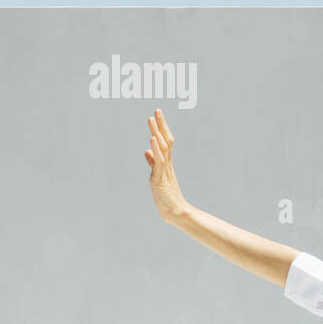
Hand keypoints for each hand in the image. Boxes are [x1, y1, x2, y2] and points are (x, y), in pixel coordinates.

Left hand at [144, 109, 189, 223]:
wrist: (176, 213)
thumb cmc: (167, 197)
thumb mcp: (156, 177)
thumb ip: (152, 163)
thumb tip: (146, 151)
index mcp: (166, 164)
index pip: (165, 142)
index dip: (161, 128)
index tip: (157, 115)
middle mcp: (167, 165)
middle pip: (165, 141)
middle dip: (160, 125)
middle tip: (157, 110)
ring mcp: (164, 171)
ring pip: (161, 148)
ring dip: (156, 132)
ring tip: (151, 119)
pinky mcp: (160, 179)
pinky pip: (158, 162)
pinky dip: (156, 150)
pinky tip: (152, 139)